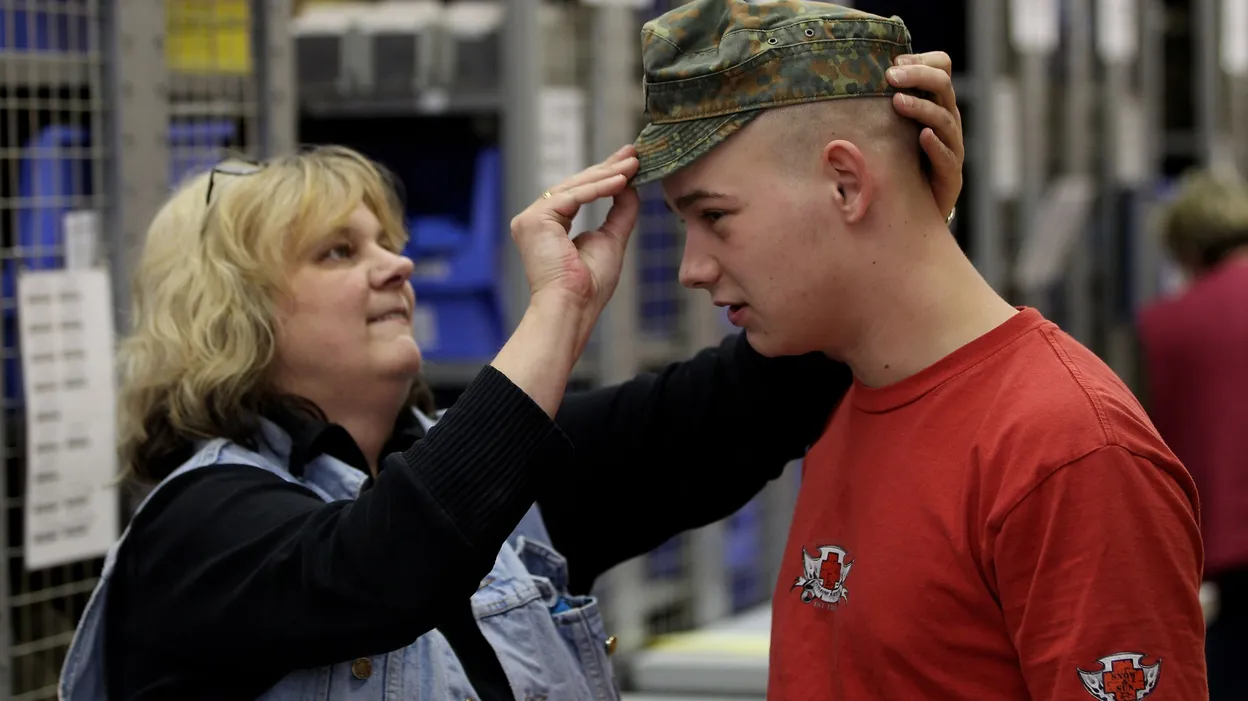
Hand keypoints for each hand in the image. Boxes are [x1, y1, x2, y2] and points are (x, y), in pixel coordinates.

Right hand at [508, 146, 640, 313]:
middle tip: (633, 153)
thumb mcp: (611, 240)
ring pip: (574, 188)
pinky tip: (621, 181)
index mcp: (550, 226)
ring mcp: (531, 219)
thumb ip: (620, 212)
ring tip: (632, 165)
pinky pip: (571, 197)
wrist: (573, 307)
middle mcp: (536, 220)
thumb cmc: (589, 286)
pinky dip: (598, 189)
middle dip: (607, 167)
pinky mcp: (533, 220)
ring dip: (606, 174)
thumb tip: (631, 186)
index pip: (579, 193)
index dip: (604, 175)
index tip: (629, 162)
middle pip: (576, 185)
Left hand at [887, 51, 962, 221]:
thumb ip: (877, 105)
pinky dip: (936, 145)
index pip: (941, 68)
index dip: (922, 61)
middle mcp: (947, 121)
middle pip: (943, 86)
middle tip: (891, 76)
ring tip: (898, 103)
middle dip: (918, 77)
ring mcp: (952, 147)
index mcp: (935, 104)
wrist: (915, 209)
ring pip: (945, 119)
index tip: (894, 61)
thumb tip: (845, 77)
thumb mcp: (888, 128)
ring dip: (922, 108)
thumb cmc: (897, 163)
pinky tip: (923, 136)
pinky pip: (947, 157)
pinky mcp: (950, 176)